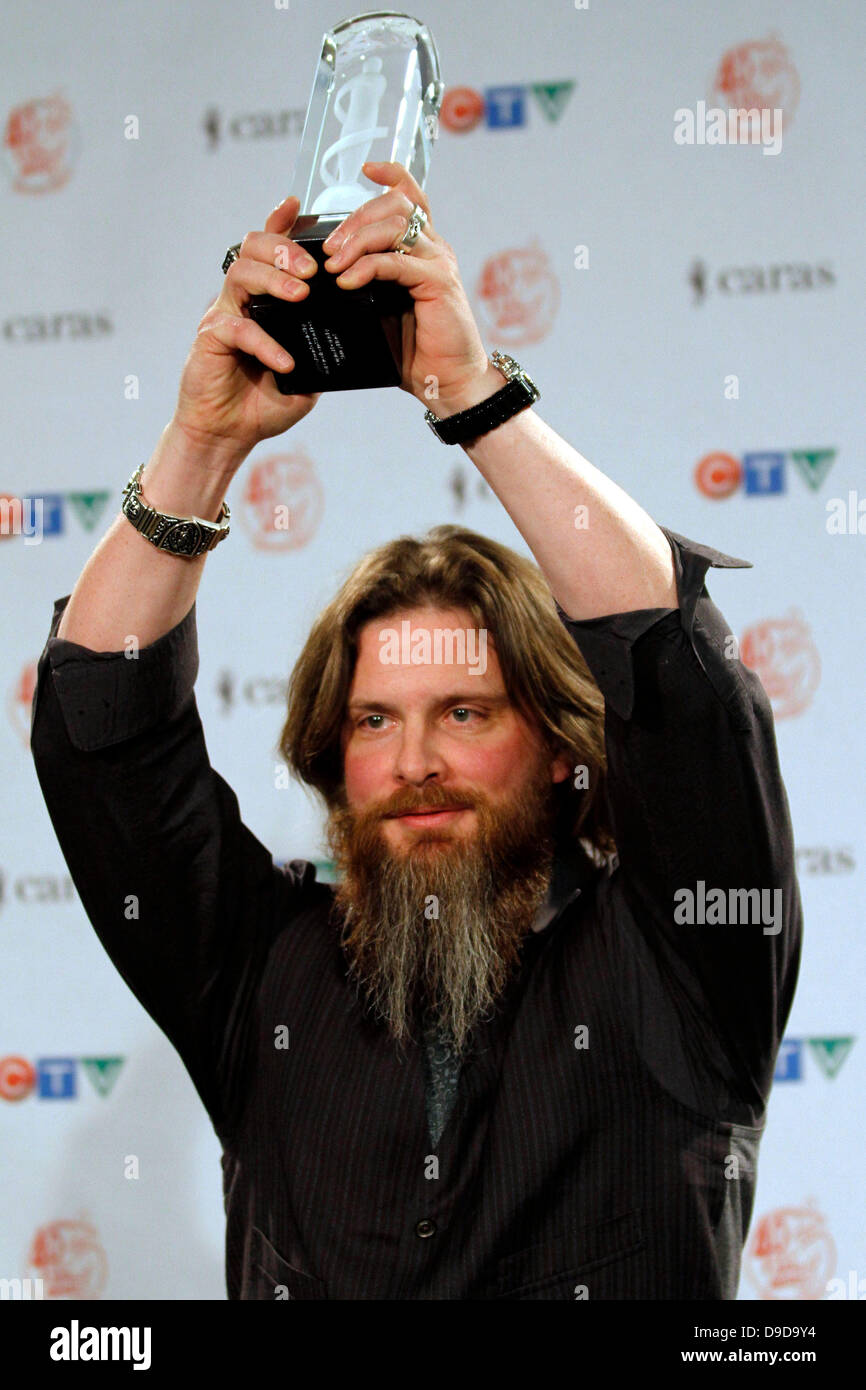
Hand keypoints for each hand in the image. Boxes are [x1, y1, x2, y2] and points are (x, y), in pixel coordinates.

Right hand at [173, 196, 322, 456]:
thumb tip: (357, 332)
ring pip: (241, 273)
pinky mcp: (211, 338)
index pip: (270, 249)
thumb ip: (323, 347)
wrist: (228, 434)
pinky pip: (237, 328)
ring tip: (302, 296)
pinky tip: (285, 361)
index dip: (280, 222)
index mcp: (264, 298)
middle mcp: (241, 298)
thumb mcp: (308, 372)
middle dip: (284, 249)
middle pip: (253, 247)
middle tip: (313, 269)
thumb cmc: (265, 400)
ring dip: (273, 280)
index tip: (297, 204)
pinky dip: (264, 343)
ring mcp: (224, 314)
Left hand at [320, 161, 492, 411]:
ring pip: (393, 226)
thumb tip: (330, 271)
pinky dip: (366, 267)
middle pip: (395, 204)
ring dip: (356, 241)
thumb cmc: (416, 350)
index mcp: (423, 249)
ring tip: (333, 266)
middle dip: (355, 220)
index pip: (412, 196)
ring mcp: (438, 263)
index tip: (366, 169)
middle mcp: (434, 248)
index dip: (391, 174)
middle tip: (329, 249)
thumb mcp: (385, 308)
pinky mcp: (438, 282)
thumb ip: (369, 282)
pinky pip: (395, 261)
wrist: (450, 382)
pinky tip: (348, 281)